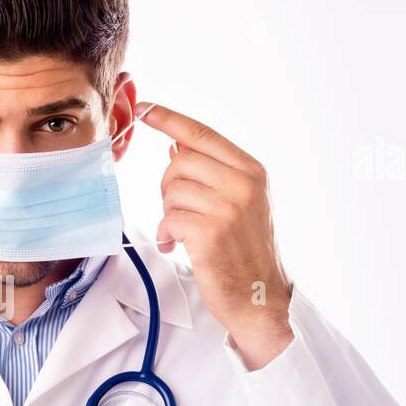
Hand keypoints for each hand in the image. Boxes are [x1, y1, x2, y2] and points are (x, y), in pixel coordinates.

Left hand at [139, 102, 292, 369]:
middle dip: (168, 186)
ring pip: (171, 189)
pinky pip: (169, 217)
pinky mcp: (211, 231)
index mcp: (252, 171)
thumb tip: (175, 148)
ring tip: (181, 232)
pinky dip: (166, 232)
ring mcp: (229, 206)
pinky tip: (176, 245)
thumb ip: (214, 174)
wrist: (261, 298)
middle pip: (179, 161)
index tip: (145, 108)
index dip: (170, 119)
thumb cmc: (244, 252)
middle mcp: (244, 183)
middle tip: (177, 211)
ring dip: (167, 212)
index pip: (203, 134)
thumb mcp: (241, 204)